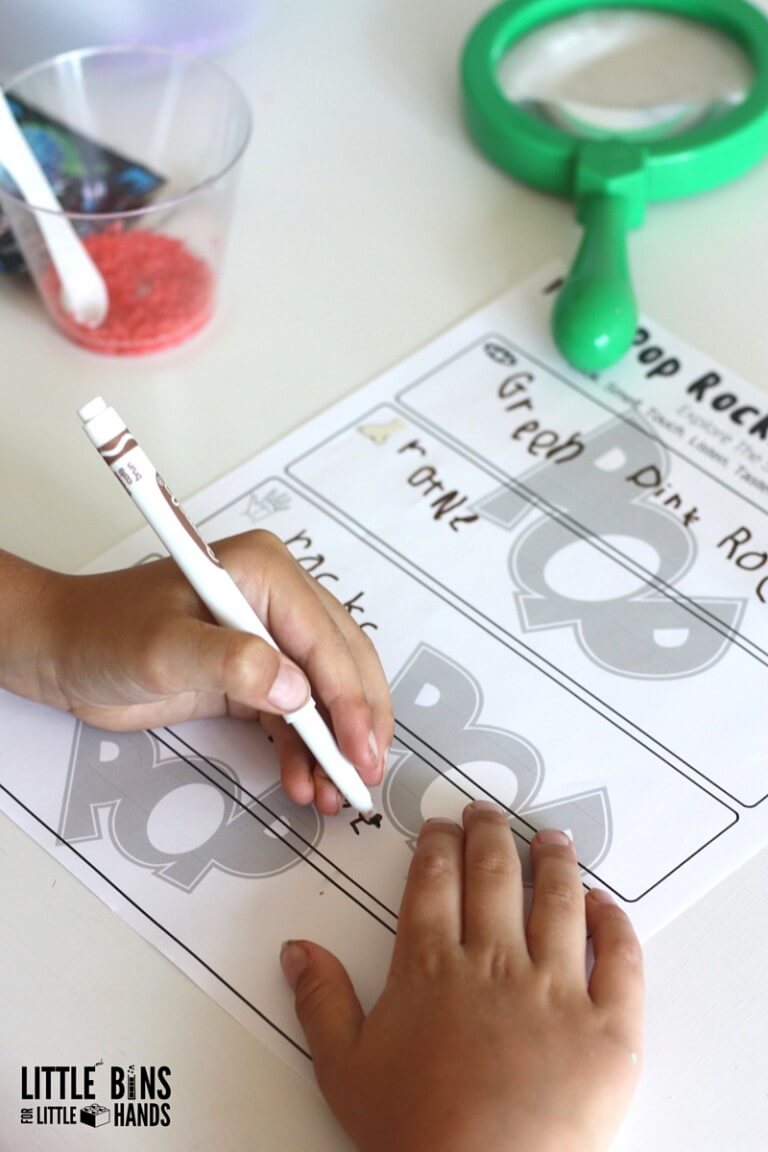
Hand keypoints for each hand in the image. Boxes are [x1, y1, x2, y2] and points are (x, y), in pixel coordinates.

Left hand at [2, 533, 391, 813]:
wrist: (61, 653)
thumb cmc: (102, 634)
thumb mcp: (163, 650)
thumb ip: (231, 663)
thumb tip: (296, 691)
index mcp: (265, 572)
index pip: (326, 640)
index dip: (350, 700)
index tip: (358, 751)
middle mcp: (276, 597)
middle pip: (342, 663)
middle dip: (356, 724)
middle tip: (360, 776)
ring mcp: (267, 635)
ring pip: (324, 692)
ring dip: (333, 743)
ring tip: (330, 793)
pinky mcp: (253, 671)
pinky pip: (295, 711)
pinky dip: (304, 748)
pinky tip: (303, 779)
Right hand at [281, 802, 642, 1151]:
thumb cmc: (414, 1136)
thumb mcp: (346, 1072)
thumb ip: (321, 1003)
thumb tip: (296, 950)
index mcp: (432, 967)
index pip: (435, 879)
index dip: (439, 844)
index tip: (442, 828)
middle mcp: (495, 962)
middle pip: (495, 873)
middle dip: (490, 833)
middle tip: (487, 814)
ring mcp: (556, 990)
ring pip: (559, 899)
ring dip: (555, 859)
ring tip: (551, 838)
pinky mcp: (609, 1027)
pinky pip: (620, 958)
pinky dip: (614, 922)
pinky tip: (603, 904)